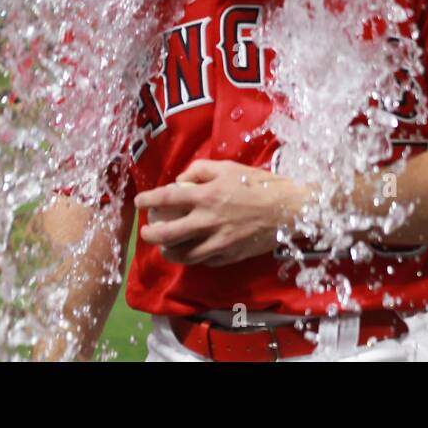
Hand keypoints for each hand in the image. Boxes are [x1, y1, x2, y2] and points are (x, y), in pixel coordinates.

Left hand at [135, 160, 309, 267]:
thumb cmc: (259, 184)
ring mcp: (218, 241)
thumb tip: (180, 181)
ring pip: (183, 254)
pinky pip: (204, 260)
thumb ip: (200, 170)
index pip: (167, 198)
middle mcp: (208, 220)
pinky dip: (194, 257)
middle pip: (168, 233)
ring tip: (165, 248)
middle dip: (151, 234)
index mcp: (207, 195)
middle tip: (146, 232)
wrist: (289, 208)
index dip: (148, 200)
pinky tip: (192, 252)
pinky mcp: (229, 255)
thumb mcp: (229, 167)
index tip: (139, 202)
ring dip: (168, 252)